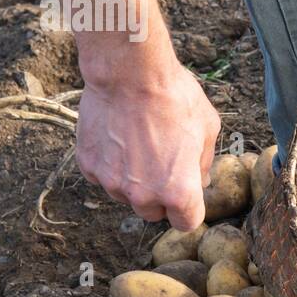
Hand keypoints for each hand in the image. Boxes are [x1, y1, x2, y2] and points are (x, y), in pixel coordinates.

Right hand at [76, 61, 220, 230]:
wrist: (129, 74)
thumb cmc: (175, 98)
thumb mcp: (207, 129)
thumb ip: (203, 164)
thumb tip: (200, 181)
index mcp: (178, 192)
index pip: (186, 223)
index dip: (189, 209)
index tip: (187, 194)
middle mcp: (143, 196)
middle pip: (153, 213)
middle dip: (160, 196)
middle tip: (162, 163)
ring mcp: (112, 183)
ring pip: (125, 195)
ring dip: (133, 180)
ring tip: (139, 143)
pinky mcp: (89, 167)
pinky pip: (103, 176)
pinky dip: (111, 164)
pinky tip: (119, 137)